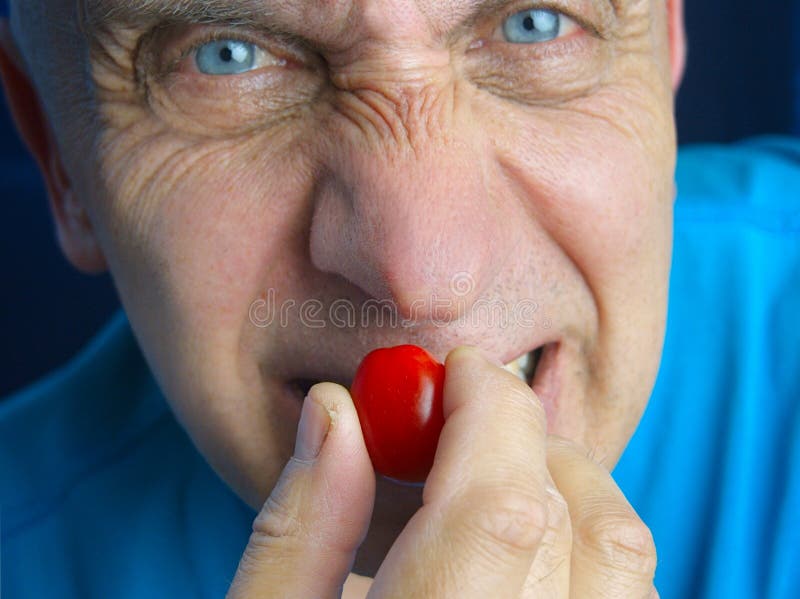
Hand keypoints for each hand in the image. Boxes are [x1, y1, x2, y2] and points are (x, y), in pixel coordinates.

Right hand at [226, 347, 656, 597]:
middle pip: (582, 526)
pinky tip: (518, 554)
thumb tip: (340, 411)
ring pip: (624, 566)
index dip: (488, 410)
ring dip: (567, 491)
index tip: (455, 370)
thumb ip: (300, 522)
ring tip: (491, 478)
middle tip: (462, 423)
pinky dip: (584, 551)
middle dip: (527, 440)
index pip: (503, 505)